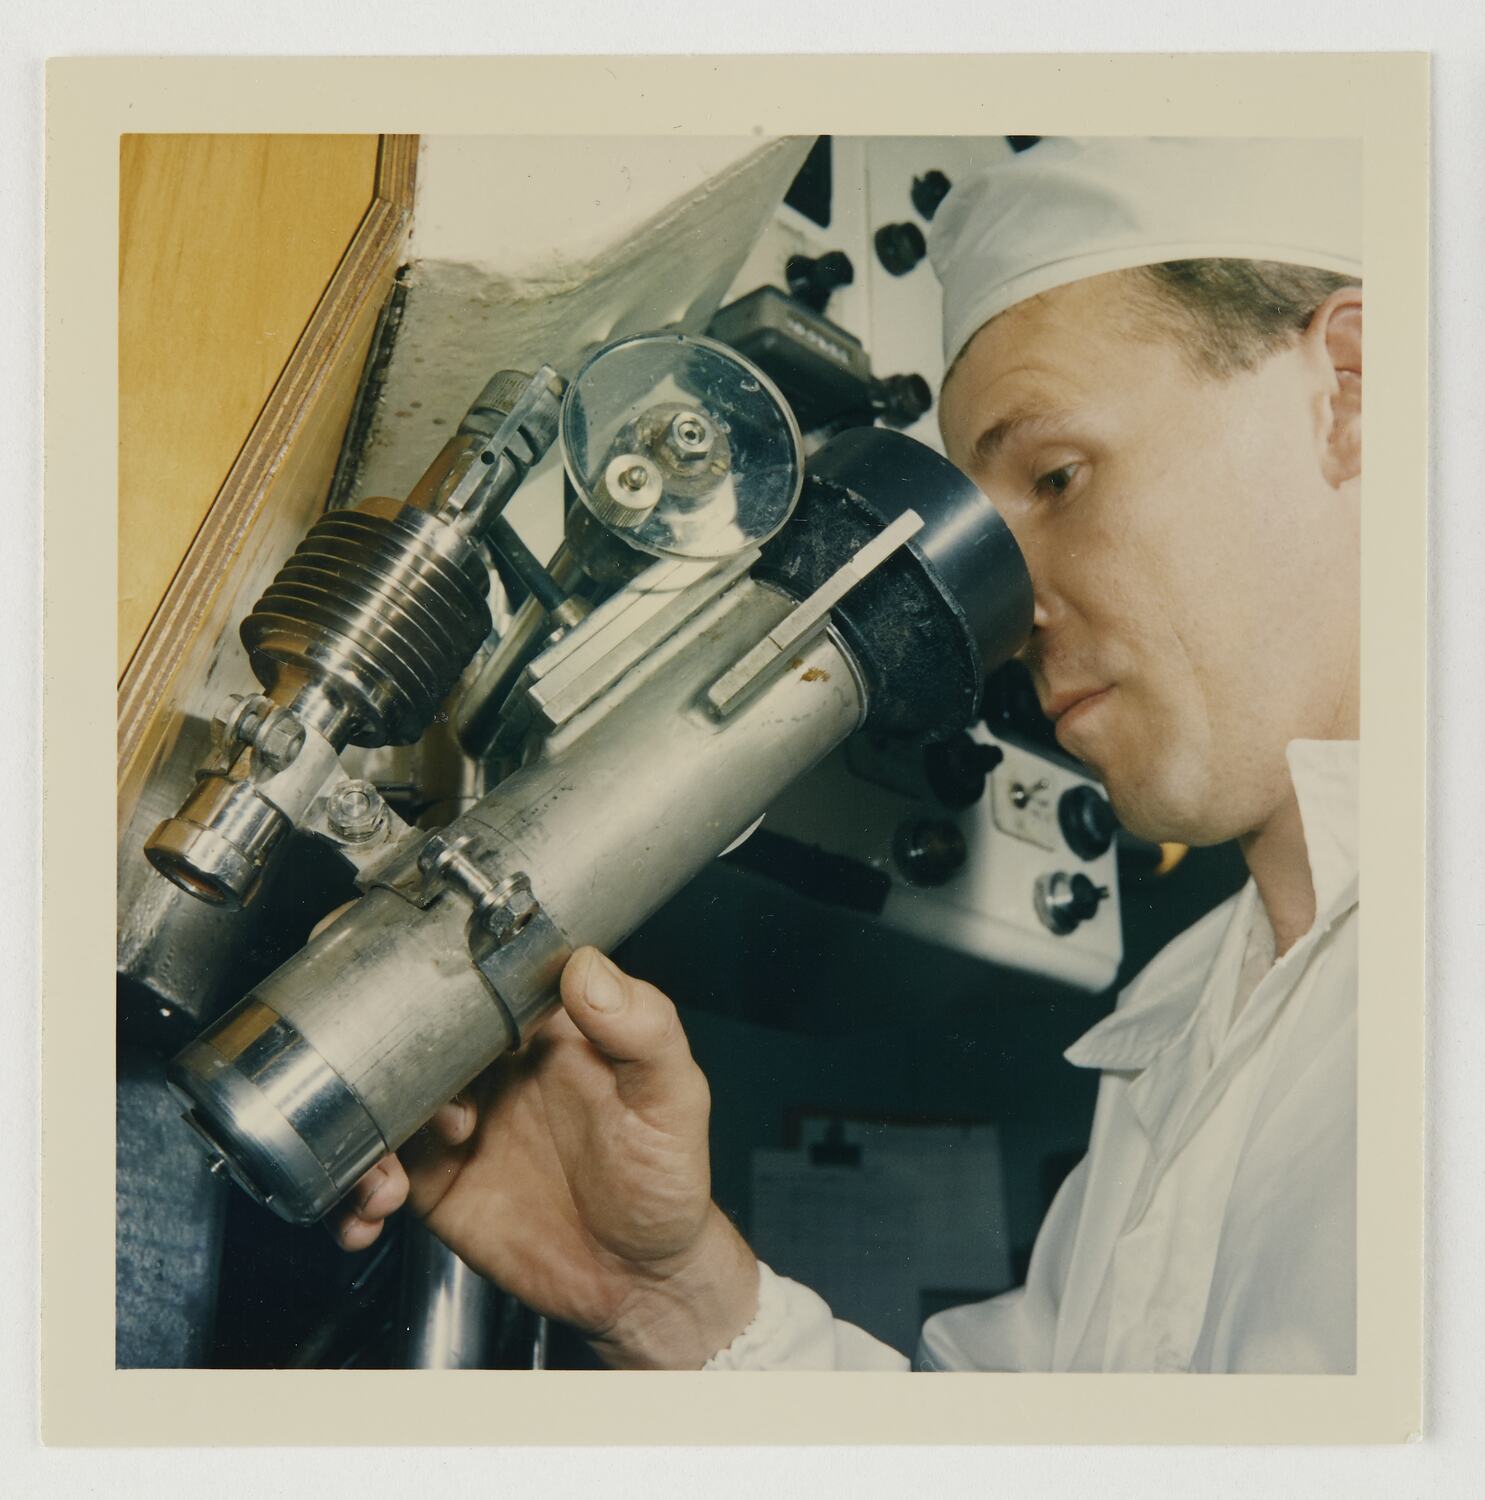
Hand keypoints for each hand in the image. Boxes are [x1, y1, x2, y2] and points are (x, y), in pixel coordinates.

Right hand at [329, 944, 759, 1368]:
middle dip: (370, 1054)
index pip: (477, 975)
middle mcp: (492, 1067)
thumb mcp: (671, 1099)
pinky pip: (375, 1174)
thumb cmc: (665, 1179)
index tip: (396, 975)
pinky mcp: (435, 1182)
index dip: (430, 969)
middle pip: (408, 1034)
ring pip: (378, 1102)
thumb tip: (589, 967)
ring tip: (388, 1176)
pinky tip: (370, 1212)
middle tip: (374, 1090)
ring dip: (362, 1132)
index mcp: (542, 1028)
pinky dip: (353, 1193)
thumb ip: (642, 1031)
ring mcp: (457, 1122)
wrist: (642, 1280)